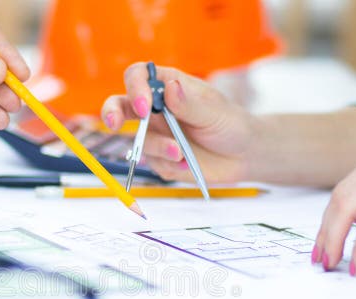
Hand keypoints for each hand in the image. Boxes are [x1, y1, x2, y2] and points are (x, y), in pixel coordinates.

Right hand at [101, 63, 256, 183]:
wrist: (242, 156)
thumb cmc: (230, 124)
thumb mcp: (214, 112)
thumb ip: (189, 103)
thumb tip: (169, 87)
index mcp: (168, 87)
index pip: (139, 77)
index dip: (135, 87)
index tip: (144, 106)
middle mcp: (156, 109)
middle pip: (121, 105)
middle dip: (112, 113)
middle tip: (114, 124)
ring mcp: (156, 134)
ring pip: (139, 140)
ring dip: (157, 147)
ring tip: (180, 153)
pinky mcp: (159, 158)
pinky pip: (152, 162)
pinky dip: (167, 163)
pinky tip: (187, 162)